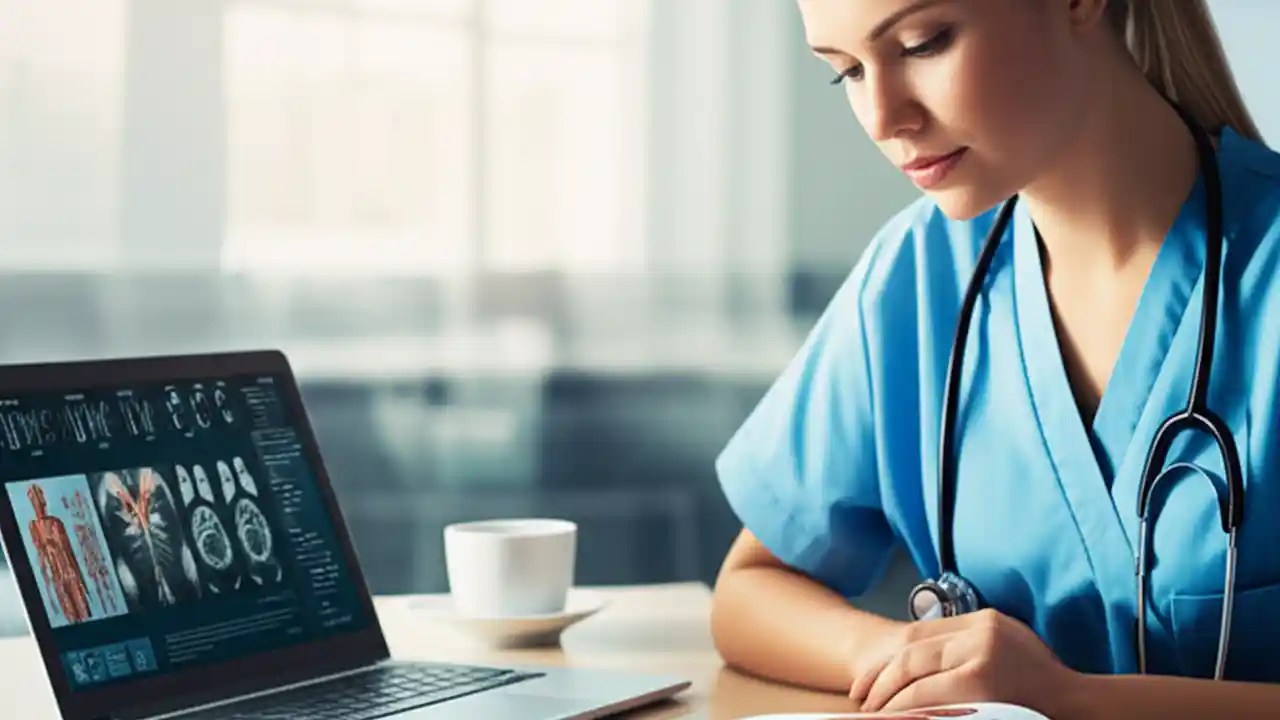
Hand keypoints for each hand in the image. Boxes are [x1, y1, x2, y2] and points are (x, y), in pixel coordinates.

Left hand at [848, 608, 1077, 713]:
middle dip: (879, 680)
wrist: (1081, 707)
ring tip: (873, 715)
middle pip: (911, 653)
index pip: (917, 635)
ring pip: (915, 677)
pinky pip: (931, 698)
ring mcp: (982, 658)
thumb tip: (910, 665)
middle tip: (860, 701)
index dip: (886, 660)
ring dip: (889, 701)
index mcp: (983, 621)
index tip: (866, 682)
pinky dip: (908, 711)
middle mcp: (980, 633)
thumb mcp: (1003, 649)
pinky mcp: (983, 685)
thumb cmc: (1041, 686)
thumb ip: (965, 648)